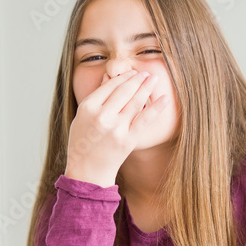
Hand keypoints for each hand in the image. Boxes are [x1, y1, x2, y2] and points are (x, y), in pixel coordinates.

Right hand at [65, 70, 169, 187]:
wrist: (88, 172)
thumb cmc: (83, 143)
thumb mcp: (81, 117)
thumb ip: (96, 99)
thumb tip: (110, 78)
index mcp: (88, 107)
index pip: (110, 85)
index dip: (124, 77)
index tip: (132, 73)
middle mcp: (102, 116)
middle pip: (125, 90)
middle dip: (138, 79)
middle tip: (146, 73)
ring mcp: (116, 128)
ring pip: (136, 102)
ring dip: (147, 87)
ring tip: (154, 79)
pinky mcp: (128, 140)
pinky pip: (145, 120)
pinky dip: (156, 107)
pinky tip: (164, 98)